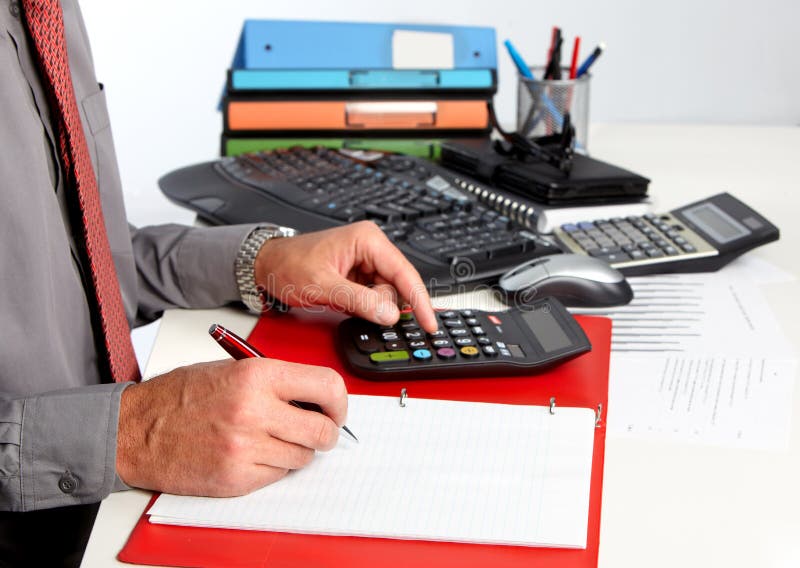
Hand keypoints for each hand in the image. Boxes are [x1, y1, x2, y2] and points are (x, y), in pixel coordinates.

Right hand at [116, 358, 347, 496]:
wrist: (135, 430)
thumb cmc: (180, 397)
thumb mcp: (232, 369)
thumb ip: (277, 381)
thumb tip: (318, 397)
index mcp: (257, 376)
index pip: (327, 386)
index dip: (339, 402)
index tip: (335, 409)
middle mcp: (255, 410)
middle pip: (322, 431)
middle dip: (325, 433)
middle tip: (316, 430)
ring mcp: (245, 448)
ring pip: (303, 457)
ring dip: (295, 450)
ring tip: (270, 438)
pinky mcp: (236, 478)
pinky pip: (278, 475)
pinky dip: (272, 467)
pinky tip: (251, 453)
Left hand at [255, 221, 437, 331]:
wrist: (266, 266)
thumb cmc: (288, 265)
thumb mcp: (322, 286)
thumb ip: (358, 301)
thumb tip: (389, 314)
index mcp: (367, 240)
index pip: (405, 273)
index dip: (420, 301)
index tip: (429, 322)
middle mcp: (371, 248)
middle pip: (398, 286)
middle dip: (383, 305)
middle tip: (356, 308)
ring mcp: (366, 262)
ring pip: (387, 294)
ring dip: (372, 307)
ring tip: (342, 302)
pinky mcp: (360, 276)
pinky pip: (375, 297)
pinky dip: (367, 307)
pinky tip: (349, 305)